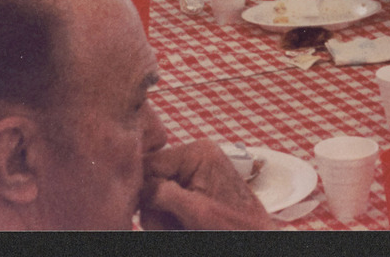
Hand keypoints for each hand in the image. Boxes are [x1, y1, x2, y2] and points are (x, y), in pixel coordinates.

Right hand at [139, 140, 272, 229]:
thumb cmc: (234, 226)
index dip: (139, 188)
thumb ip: (162, 192)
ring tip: (180, 228)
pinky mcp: (194, 189)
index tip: (140, 210)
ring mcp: (194, 173)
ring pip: (155, 195)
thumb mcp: (196, 209)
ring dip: (161, 217)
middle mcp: (194, 157)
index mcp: (197, 152)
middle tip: (168, 225)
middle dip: (154, 207)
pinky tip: (181, 227)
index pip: (149, 163)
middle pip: (151, 180)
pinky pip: (167, 203)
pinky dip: (168, 219)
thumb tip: (135, 186)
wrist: (255, 238)